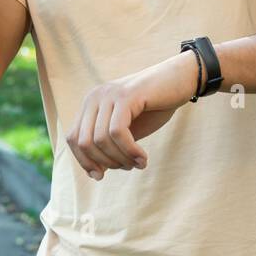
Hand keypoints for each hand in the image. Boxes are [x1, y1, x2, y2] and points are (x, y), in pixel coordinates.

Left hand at [64, 52, 201, 179]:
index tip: (100, 176)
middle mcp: (95, 97)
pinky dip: (129, 151)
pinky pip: (118, 132)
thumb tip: (95, 172)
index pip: (73, 138)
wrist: (181, 79)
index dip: (84, 161)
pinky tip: (142, 158)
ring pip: (101, 139)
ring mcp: (109, 94)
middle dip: (105, 162)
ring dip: (121, 159)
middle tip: (128, 167)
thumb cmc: (155, 106)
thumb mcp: (129, 129)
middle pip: (84, 142)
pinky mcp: (125, 96)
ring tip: (138, 163)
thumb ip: (111, 145)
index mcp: (91, 104)